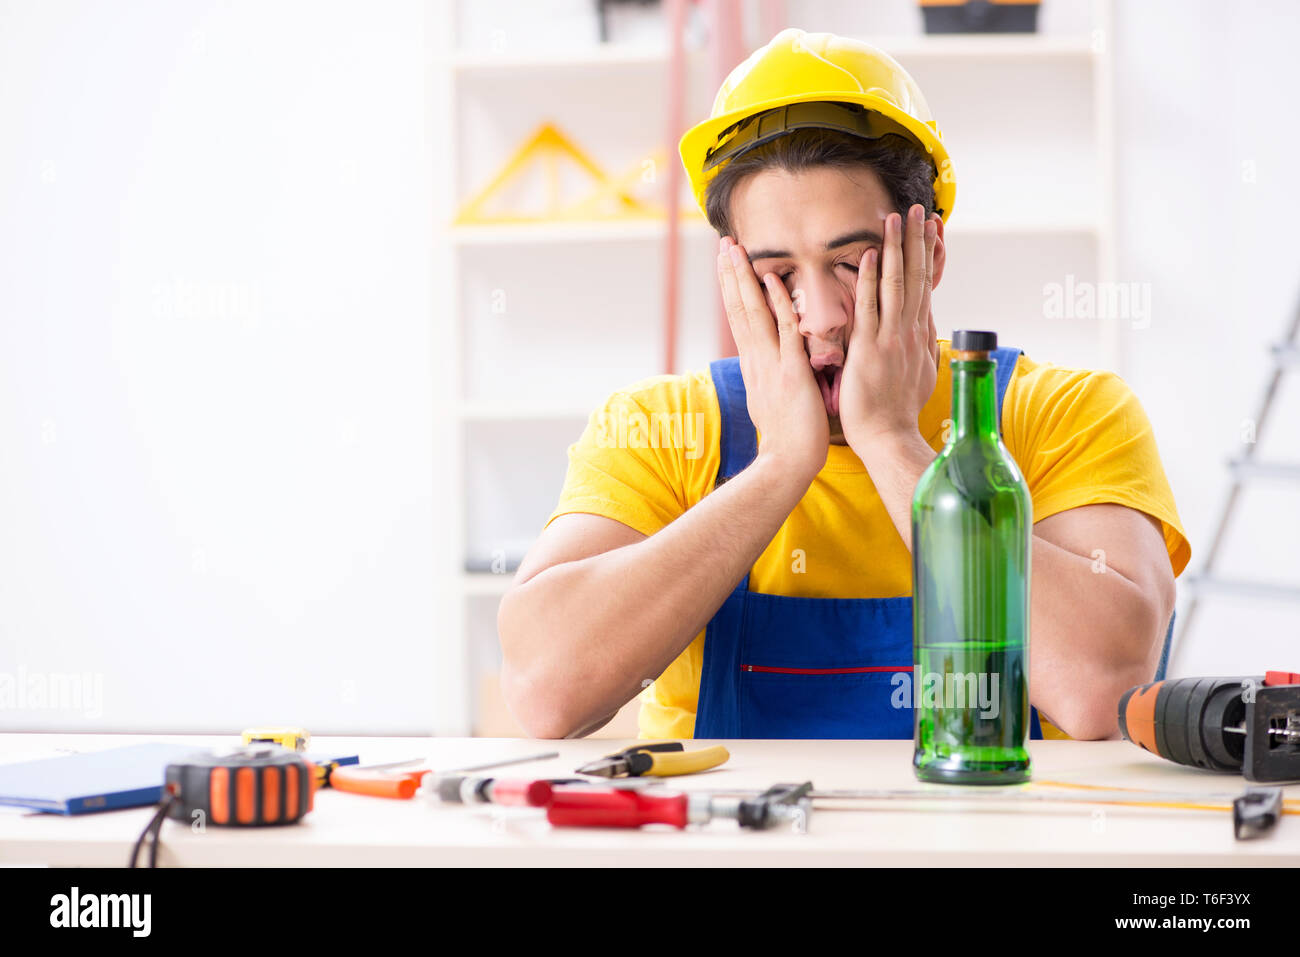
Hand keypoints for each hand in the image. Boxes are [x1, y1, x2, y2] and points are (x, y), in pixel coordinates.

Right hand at [717, 236, 827, 481]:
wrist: (788, 462)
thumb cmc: (787, 437)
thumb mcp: (771, 400)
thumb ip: (769, 376)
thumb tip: (764, 365)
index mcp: (754, 366)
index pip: (739, 319)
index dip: (732, 289)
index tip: (728, 264)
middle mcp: (757, 360)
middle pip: (739, 309)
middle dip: (731, 274)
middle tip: (724, 243)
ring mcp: (771, 364)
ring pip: (753, 313)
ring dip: (744, 279)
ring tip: (736, 250)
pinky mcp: (790, 372)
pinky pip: (784, 331)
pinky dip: (777, 304)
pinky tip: (771, 280)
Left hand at [839, 204, 940, 451]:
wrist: (889, 436)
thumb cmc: (898, 411)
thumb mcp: (920, 374)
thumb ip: (922, 346)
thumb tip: (927, 328)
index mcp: (919, 335)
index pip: (925, 286)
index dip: (928, 256)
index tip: (931, 229)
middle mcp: (909, 332)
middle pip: (916, 277)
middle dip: (917, 241)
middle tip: (918, 209)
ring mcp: (891, 338)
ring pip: (896, 285)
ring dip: (896, 249)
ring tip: (896, 218)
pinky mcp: (870, 349)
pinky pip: (870, 308)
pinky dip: (870, 280)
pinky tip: (870, 255)